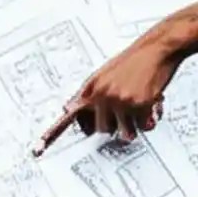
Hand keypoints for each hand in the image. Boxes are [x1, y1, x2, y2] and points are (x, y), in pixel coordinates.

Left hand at [34, 30, 179, 153]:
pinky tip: (151, 103)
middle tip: (126, 110)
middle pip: (103, 129)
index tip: (39, 147)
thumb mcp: (105, 73)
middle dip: (116, 124)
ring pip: (126, 132)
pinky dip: (150, 118)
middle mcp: (104, 95)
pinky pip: (145, 126)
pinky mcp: (141, 104)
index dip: (54, 133)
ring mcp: (122, 101)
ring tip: (140, 106)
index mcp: (93, 88)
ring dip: (135, 124)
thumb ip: (88, 92)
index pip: (73, 113)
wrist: (157, 49)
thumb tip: (69, 107)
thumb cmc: (134, 60)